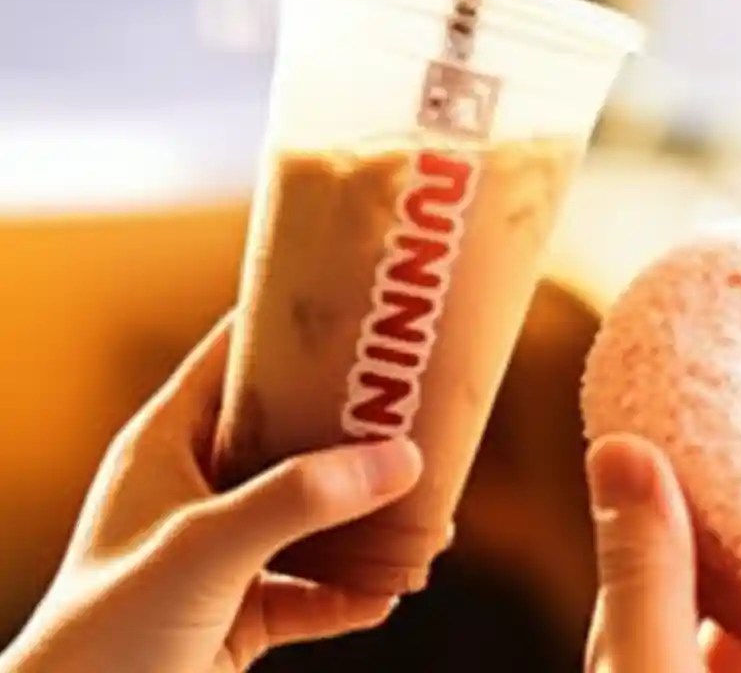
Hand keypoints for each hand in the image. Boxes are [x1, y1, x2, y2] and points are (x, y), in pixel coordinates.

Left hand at [0, 315, 422, 672]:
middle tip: (416, 412)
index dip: (291, 330)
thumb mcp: (205, 547)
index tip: (357, 314)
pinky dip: (356, 589)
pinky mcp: (239, 613)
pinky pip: (314, 592)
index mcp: (167, 446)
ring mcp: (220, 554)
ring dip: (367, 516)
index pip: (232, 360)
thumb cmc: (107, 631)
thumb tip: (397, 460)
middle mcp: (196, 491)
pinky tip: (394, 586)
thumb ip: (299, 500)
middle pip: (289, 438)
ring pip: (311, 517)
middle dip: (353, 431)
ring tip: (428, 507)